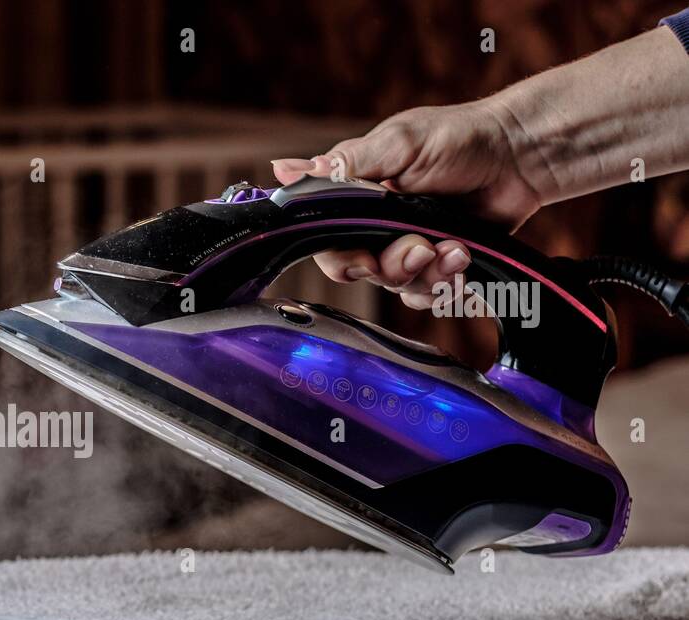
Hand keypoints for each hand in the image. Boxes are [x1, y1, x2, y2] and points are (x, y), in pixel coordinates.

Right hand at [270, 100, 543, 308]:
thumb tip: (285, 169)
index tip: (364, 261)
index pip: (328, 244)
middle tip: (422, 248)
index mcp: (357, 199)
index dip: (342, 260)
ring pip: (402, 287)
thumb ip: (346, 165)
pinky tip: (465, 255)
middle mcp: (378, 228)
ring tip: (457, 247)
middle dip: (396, 266)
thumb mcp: (398, 143)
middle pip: (366, 273)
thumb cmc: (460, 138)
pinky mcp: (442, 264)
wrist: (521, 155)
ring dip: (430, 274)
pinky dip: (450, 283)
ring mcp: (411, 247)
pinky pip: (433, 294)